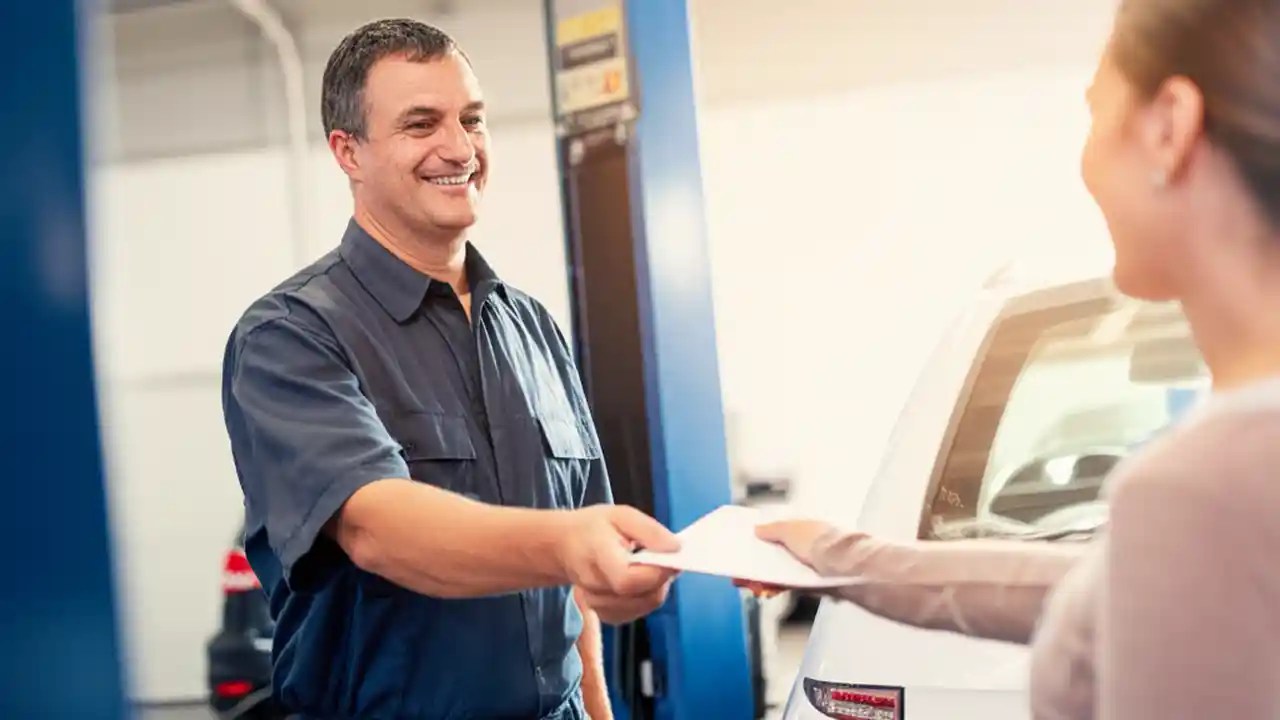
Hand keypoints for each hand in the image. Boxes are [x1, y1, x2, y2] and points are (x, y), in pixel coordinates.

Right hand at [557, 505, 679, 623]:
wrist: (563, 547)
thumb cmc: (594, 528)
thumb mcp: (622, 515)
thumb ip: (650, 530)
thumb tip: (676, 548)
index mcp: (596, 556)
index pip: (627, 580)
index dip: (656, 572)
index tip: (673, 557)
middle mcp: (594, 586)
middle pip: (641, 596)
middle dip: (661, 578)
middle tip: (664, 558)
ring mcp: (599, 605)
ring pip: (644, 605)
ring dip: (656, 587)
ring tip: (648, 566)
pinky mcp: (607, 615)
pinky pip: (638, 611)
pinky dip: (647, 597)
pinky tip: (640, 580)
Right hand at [732, 519, 835, 596]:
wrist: (847, 567)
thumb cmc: (825, 542)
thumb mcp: (791, 529)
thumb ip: (773, 529)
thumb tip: (758, 529)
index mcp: (806, 530)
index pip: (780, 534)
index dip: (762, 541)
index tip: (747, 547)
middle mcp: (810, 548)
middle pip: (778, 557)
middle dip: (759, 566)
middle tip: (742, 573)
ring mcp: (812, 568)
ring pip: (782, 575)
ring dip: (765, 580)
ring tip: (750, 584)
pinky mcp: (813, 586)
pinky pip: (790, 588)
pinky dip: (777, 588)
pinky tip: (767, 590)